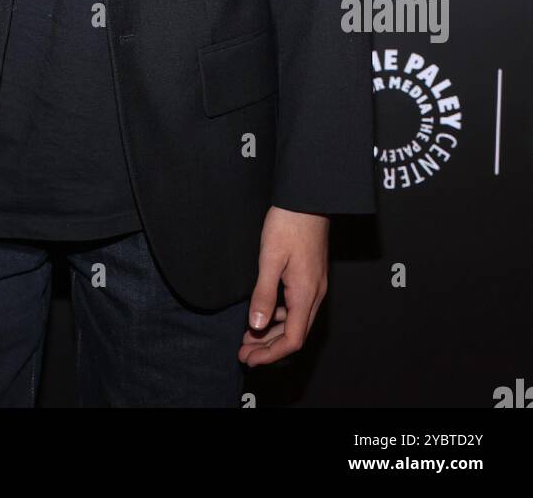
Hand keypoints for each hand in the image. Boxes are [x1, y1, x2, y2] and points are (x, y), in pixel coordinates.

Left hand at [238, 205, 328, 367]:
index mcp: (305, 294)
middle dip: (268, 348)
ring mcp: (315, 286)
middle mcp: (314, 295)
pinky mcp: (311, 276)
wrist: (308, 198)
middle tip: (244, 353)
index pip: (292, 340)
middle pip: (295, 335)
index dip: (270, 354)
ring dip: (272, 333)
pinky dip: (279, 316)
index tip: (249, 358)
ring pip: (296, 322)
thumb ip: (263, 293)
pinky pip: (297, 307)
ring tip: (248, 336)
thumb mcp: (270, 258)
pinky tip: (264, 311)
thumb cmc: (288, 224)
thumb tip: (256, 325)